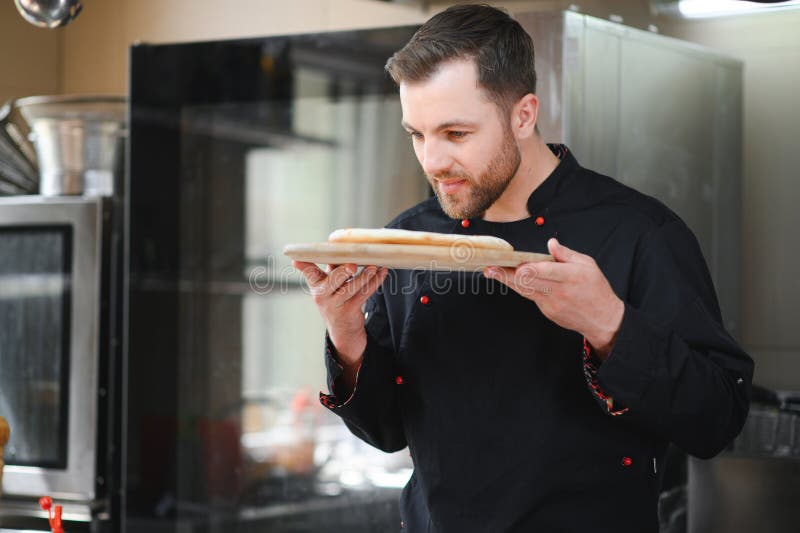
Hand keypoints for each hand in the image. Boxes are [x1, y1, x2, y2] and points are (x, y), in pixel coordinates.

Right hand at [292, 261, 387, 366]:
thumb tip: (340, 244)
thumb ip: (333, 266)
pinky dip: (375, 282)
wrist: (342, 329)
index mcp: (316, 285)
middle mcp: (322, 295)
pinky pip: (364, 294)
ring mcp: (335, 304)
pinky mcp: (350, 311)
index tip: (297, 260)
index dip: (303, 266)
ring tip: (374, 267)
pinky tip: (382, 273)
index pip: (309, 273)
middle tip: (353, 265)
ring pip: (352, 288)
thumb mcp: (329, 284)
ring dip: (365, 276)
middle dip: (343, 271)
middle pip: (333, 280)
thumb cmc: (336, 298)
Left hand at [483, 238, 623, 359]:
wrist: (602, 319)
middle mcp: (560, 291)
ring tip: (491, 272)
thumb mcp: (588, 265)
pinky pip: (531, 297)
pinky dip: (519, 288)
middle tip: (491, 267)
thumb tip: (551, 244)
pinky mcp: (547, 311)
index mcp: (572, 276)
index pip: (549, 271)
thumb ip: (567, 254)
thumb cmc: (595, 289)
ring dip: (506, 281)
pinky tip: (507, 280)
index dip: (532, 269)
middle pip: (530, 282)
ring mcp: (552, 303)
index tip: (518, 266)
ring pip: (525, 290)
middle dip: (508, 274)